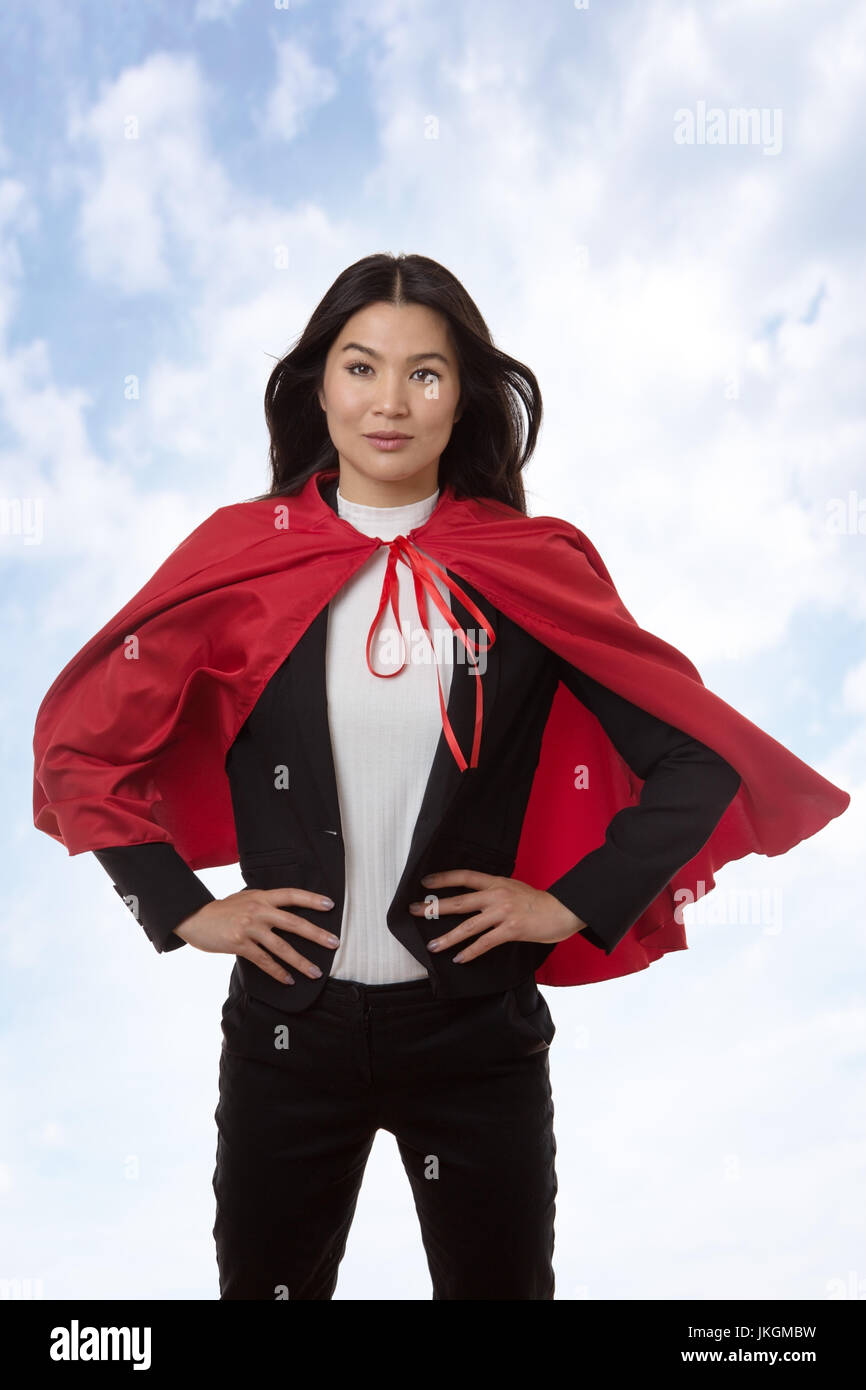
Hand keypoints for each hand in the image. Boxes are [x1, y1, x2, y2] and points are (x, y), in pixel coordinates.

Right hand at [173, 886, 338, 983]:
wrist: (194, 918)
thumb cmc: (222, 910)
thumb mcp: (245, 898)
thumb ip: (264, 901)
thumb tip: (284, 906)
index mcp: (261, 897)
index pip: (291, 895)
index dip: (311, 899)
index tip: (330, 905)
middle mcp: (258, 910)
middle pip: (293, 922)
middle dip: (316, 934)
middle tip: (334, 943)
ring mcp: (249, 928)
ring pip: (281, 947)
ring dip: (300, 961)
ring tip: (315, 972)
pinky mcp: (239, 944)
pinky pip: (263, 961)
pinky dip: (278, 972)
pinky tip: (288, 980)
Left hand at [408, 869, 587, 963]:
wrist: (563, 911)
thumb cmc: (537, 902)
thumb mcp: (514, 888)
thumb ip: (494, 892)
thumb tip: (475, 899)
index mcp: (496, 882)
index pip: (465, 876)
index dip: (444, 878)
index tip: (425, 882)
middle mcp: (496, 895)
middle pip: (459, 901)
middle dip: (434, 907)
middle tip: (414, 911)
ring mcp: (503, 912)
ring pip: (468, 925)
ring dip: (448, 937)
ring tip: (433, 946)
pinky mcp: (511, 930)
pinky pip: (485, 942)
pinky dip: (470, 951)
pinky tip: (459, 958)